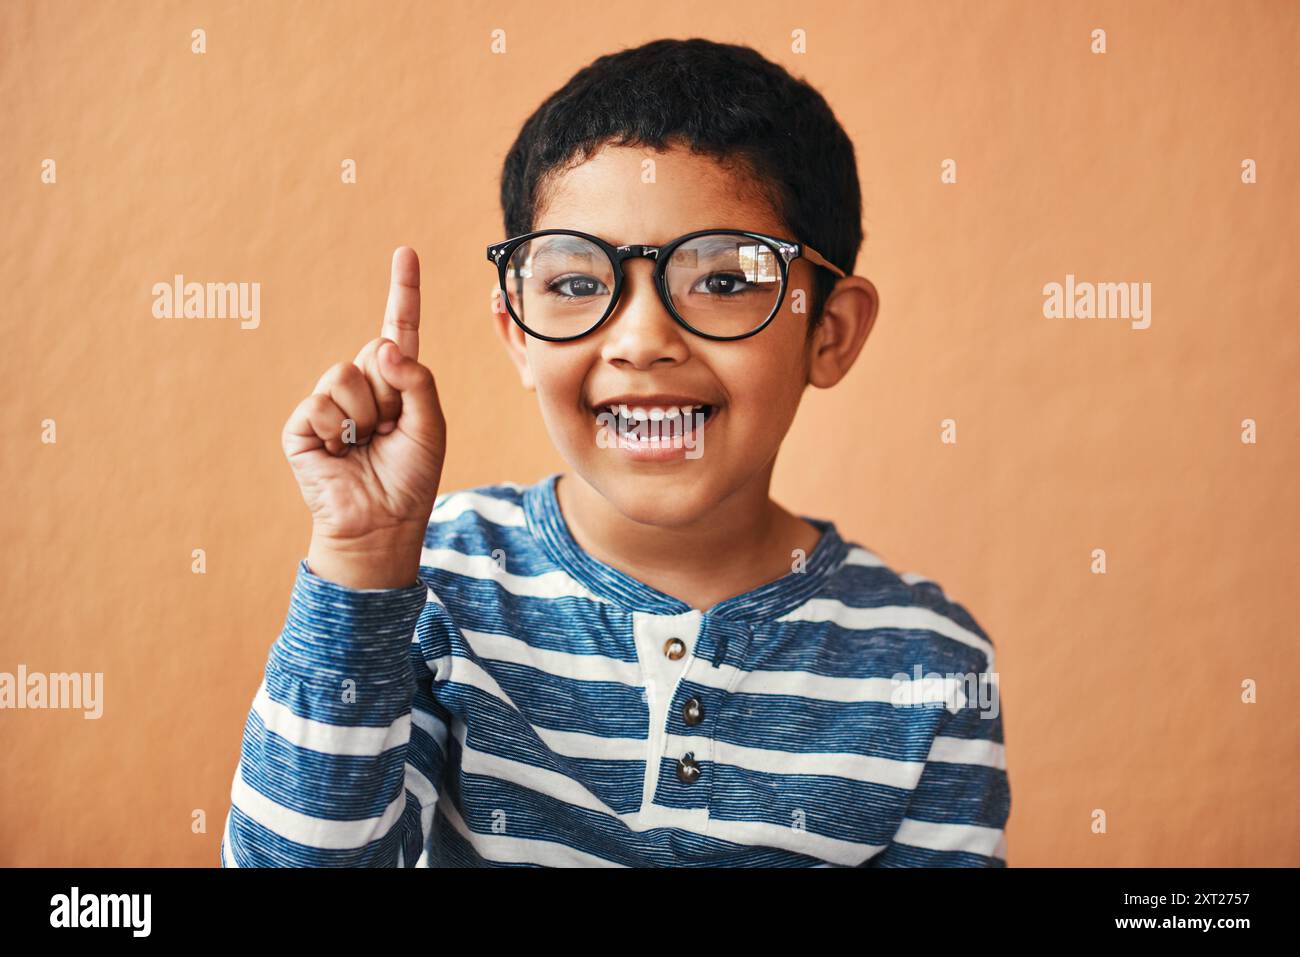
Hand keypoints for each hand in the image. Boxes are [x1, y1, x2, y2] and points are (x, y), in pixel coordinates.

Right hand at [282, 247, 445, 587]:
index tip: (406, 252)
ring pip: (345, 375)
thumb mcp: (431, 427)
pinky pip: (321, 404)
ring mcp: (330, 404)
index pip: (399, 329)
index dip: (402, 291)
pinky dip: (336, 431)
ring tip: (365, 444)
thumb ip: (418, 381)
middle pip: (374, 353)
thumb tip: (382, 346)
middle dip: (390, 392)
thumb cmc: (410, 479)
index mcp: (397, 384)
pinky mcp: (302, 425)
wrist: (380, 524)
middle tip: (389, 430)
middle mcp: (363, 386)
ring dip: (364, 413)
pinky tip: (339, 454)